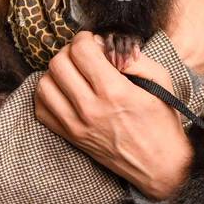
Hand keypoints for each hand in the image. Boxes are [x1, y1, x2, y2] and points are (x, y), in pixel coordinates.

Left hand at [34, 31, 193, 200]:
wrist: (159, 165)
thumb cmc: (162, 120)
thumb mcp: (161, 81)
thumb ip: (134, 58)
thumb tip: (106, 44)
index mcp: (115, 91)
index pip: (80, 50)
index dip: (85, 38)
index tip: (94, 42)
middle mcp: (91, 108)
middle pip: (58, 64)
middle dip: (69, 51)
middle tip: (83, 55)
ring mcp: (76, 125)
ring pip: (44, 85)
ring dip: (56, 72)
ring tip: (73, 73)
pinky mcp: (70, 137)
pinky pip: (41, 109)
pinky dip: (48, 95)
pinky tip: (65, 91)